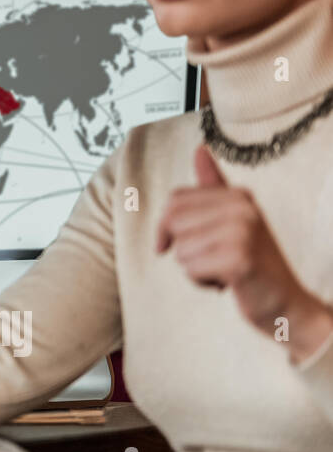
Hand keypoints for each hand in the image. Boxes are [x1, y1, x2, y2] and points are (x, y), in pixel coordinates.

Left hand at [156, 145, 332, 361]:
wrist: (285, 302)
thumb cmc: (251, 261)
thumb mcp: (233, 219)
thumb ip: (214, 187)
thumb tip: (199, 148)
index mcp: (238, 195)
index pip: (174, 200)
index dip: (166, 227)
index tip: (173, 244)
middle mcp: (242, 208)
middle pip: (172, 221)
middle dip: (182, 248)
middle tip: (212, 258)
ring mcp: (242, 232)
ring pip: (180, 248)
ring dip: (194, 267)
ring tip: (223, 270)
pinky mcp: (238, 259)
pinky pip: (190, 268)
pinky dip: (201, 281)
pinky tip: (227, 283)